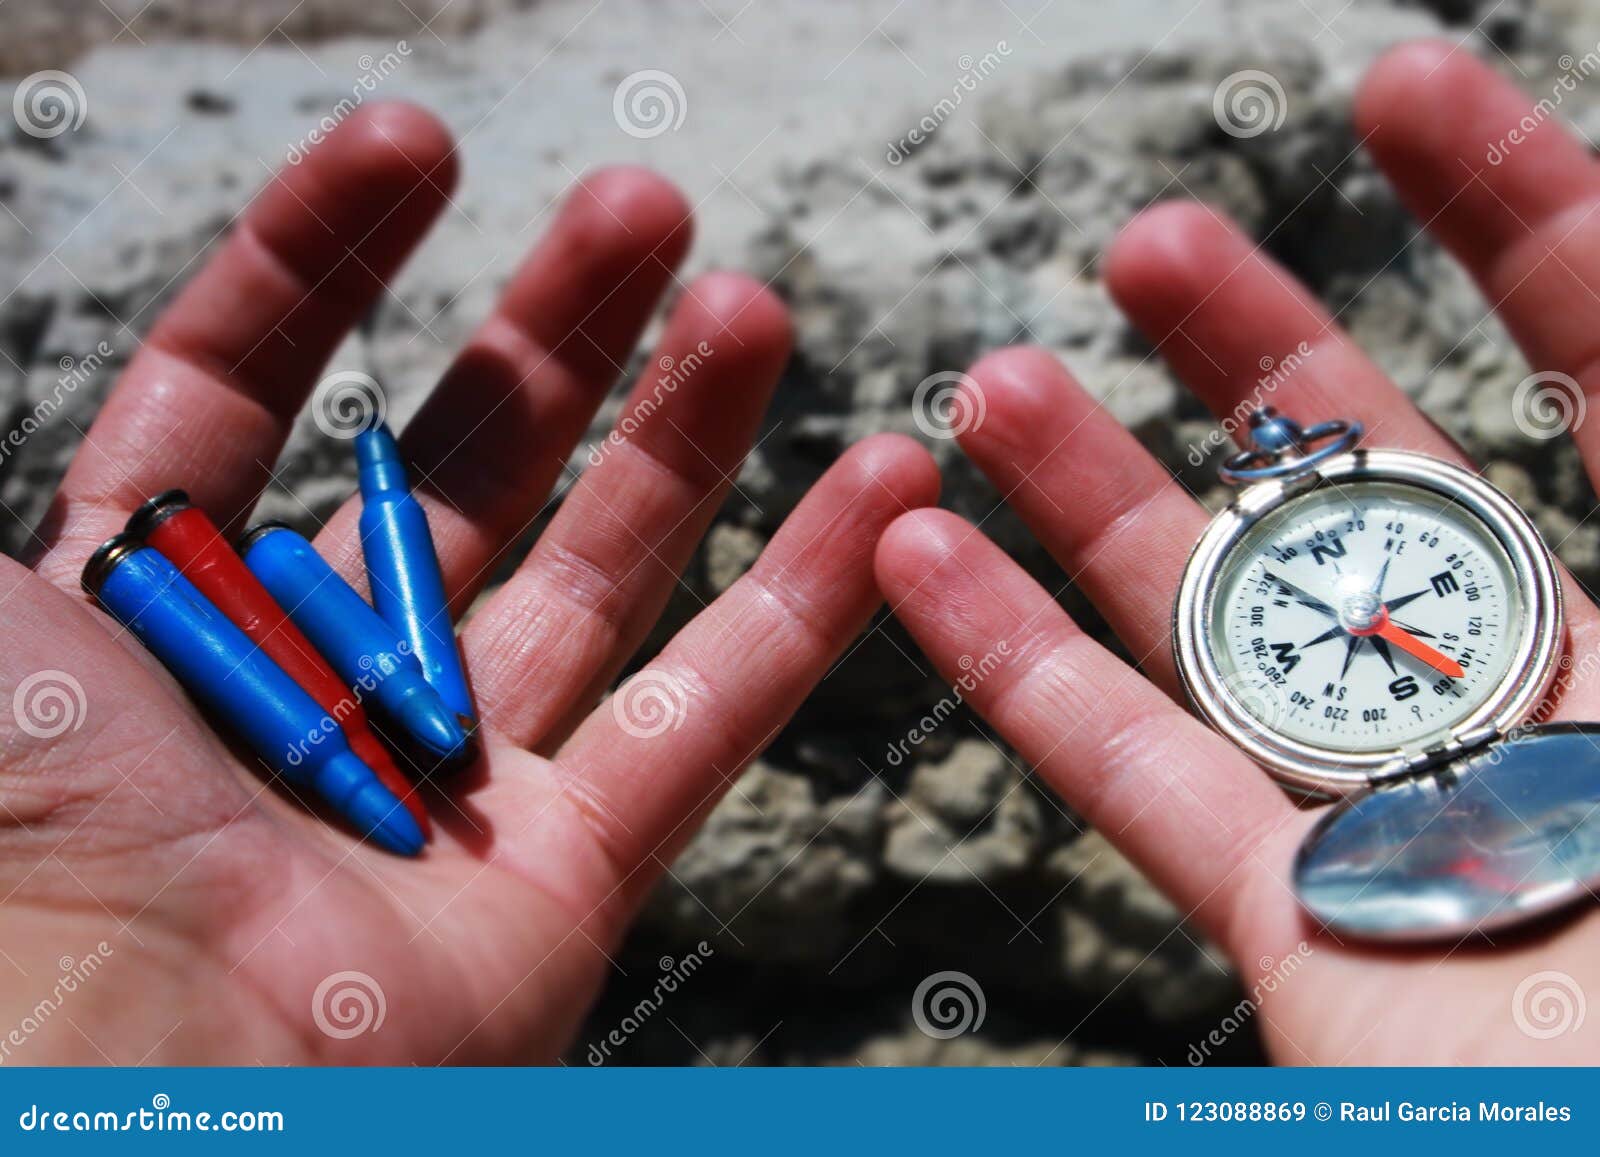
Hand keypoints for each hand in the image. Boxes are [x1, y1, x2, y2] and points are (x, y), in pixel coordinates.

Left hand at [0, 104, 937, 1063]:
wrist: (145, 1092)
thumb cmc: (28, 860)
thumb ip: (16, 529)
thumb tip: (45, 362)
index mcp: (158, 614)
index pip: (240, 386)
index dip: (323, 258)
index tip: (418, 148)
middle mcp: (316, 678)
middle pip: (461, 461)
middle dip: (555, 325)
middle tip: (644, 211)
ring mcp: (455, 773)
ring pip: (600, 564)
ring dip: (688, 431)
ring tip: (749, 305)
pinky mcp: (568, 868)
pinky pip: (704, 713)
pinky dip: (801, 604)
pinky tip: (880, 493)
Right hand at [874, 41, 1599, 1064]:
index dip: (1518, 219)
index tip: (1404, 95)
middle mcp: (1549, 712)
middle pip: (1380, 488)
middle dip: (1258, 349)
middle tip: (1152, 244)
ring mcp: (1411, 814)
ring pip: (1230, 624)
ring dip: (1099, 496)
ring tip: (999, 382)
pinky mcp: (1301, 925)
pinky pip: (1143, 777)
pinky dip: (1022, 669)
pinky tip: (928, 566)